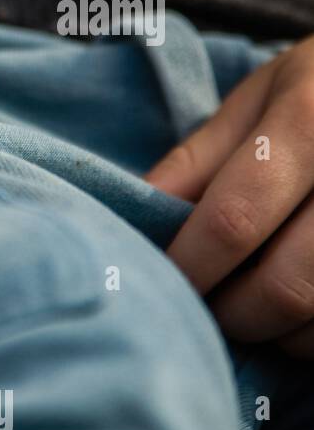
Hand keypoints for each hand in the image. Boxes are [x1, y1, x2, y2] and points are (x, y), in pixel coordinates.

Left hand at [147, 38, 313, 353]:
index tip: (162, 284)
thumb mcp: (266, 94)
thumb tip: (133, 222)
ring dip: (281, 334)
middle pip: (285, 288)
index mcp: (311, 120)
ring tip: (259, 307)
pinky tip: (305, 310)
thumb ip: (199, 160)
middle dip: (232, 315)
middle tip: (208, 308)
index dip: (189, 267)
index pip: (233, 221)